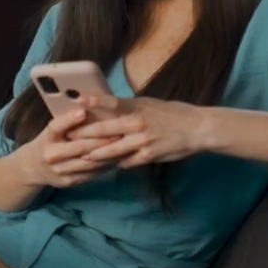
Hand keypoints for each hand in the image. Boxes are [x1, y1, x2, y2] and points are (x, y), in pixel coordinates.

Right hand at [14, 108, 117, 188]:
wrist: (32, 167)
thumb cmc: (49, 142)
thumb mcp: (53, 131)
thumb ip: (68, 123)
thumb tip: (92, 107)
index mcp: (47, 137)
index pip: (56, 127)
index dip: (69, 120)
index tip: (83, 111)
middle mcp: (51, 155)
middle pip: (79, 147)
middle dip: (101, 139)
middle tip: (119, 132)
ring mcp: (60, 170)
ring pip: (88, 162)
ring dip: (107, 155)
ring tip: (123, 146)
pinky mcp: (69, 182)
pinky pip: (91, 174)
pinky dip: (105, 166)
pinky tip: (117, 159)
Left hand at [73, 95, 214, 169]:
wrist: (198, 129)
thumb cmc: (174, 113)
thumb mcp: (151, 104)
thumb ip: (131, 107)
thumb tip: (113, 106)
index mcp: (138, 108)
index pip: (112, 103)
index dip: (94, 102)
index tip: (77, 100)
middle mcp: (138, 124)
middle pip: (106, 130)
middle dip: (85, 135)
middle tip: (68, 138)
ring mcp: (143, 142)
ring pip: (113, 150)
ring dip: (96, 154)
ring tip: (81, 156)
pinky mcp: (148, 156)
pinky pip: (128, 162)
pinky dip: (117, 163)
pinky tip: (108, 166)